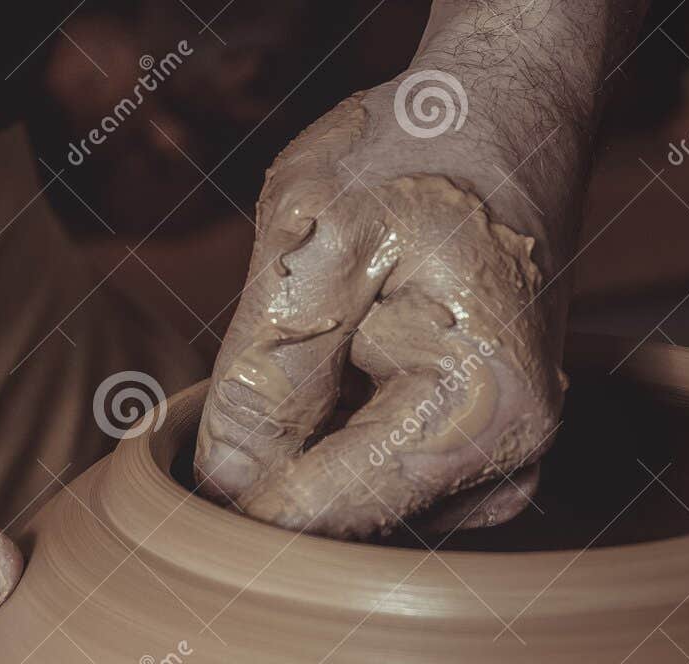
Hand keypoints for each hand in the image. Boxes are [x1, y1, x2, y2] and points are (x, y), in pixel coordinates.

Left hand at [195, 60, 589, 538]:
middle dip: (270, 454)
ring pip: (339, 503)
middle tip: (275, 342)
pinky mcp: (476, 464)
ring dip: (303, 435)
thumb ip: (265, 377)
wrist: (500, 119)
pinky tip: (350, 356)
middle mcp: (507, 465)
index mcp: (479, 414)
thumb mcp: (310, 241)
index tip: (181, 459)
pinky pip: (363, 479)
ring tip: (332, 331)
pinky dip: (331, 428)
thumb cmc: (408, 157)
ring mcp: (497, 472)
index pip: (313, 515)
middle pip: (328, 519)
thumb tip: (223, 489)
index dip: (227, 495)